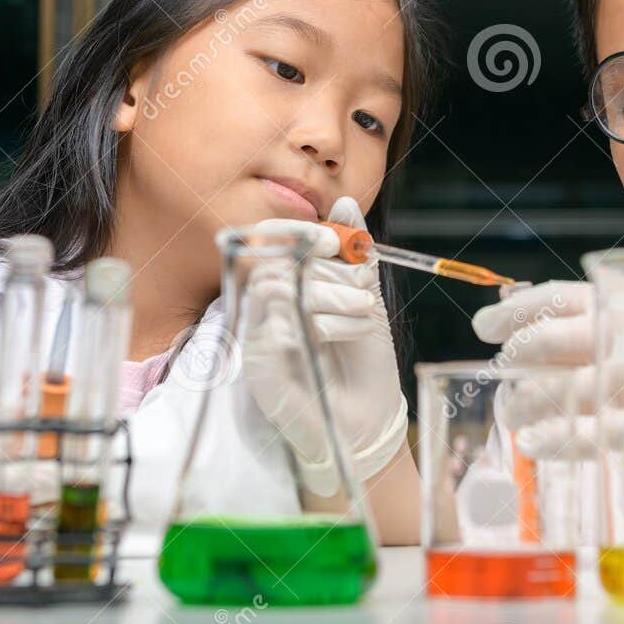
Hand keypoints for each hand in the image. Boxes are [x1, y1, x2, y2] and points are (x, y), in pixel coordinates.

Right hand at [241, 196, 408, 496]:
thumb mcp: (365, 298)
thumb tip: (343, 202)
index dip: (296, 231)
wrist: (368, 420)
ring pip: (274, 285)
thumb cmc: (363, 361)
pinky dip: (312, 319)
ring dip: (327, 292)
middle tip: (364, 287)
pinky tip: (340, 334)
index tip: (334, 240)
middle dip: (328, 267)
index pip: (271, 240)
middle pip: (277, 259)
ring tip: (363, 312)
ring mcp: (257, 330)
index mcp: (289, 284)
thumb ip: (354, 253)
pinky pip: (269, 321)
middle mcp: (266, 305)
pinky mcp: (255, 359)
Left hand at [473, 277, 623, 488]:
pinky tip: (535, 443)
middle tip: (498, 370)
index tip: (485, 323)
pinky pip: (590, 434)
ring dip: (526, 403)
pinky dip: (557, 439)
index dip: (515, 312)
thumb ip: (615, 313)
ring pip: (563, 390)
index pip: (560, 298)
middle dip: (514, 358)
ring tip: (511, 412)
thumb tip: (542, 316)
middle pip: (551, 342)